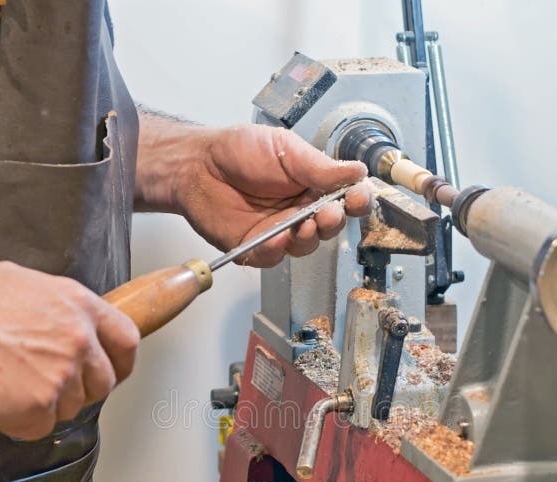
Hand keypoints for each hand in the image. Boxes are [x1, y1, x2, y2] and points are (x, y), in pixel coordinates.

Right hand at [0, 260, 139, 439]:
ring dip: (47, 405)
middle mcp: (79, 340)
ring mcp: (61, 375)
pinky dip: (22, 422)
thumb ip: (61, 310)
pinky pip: (42, 427)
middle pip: (103, 383)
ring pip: (72, 408)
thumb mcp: (29, 286)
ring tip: (13, 385)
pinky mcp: (39, 406)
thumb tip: (70, 324)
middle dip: (81, 390)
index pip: (127, 341)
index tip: (114, 371)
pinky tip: (1, 401)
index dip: (121, 362)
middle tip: (49, 385)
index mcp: (80, 306)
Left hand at [135, 116, 373, 266]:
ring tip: (303, 225)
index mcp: (312, 185)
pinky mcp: (256, 248)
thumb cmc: (239, 151)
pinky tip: (277, 237)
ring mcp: (279, 232)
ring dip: (308, 238)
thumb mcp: (285, 149)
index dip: (356, 201)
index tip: (358, 198)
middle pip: (329, 227)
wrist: (197, 165)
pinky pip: (273, 257)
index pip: (345, 199)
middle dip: (333, 222)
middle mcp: (300, 211)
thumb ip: (319, 166)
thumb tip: (357, 171)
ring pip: (305, 245)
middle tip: (328, 214)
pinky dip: (277, 250)